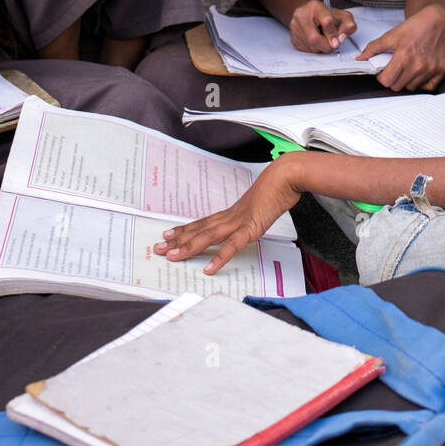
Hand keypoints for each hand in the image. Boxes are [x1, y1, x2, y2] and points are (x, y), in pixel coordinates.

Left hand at [153, 157, 301, 274]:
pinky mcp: (250, 228)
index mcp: (231, 213)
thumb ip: (251, 215)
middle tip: (158, 249)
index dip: (184, 230)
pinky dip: (219, 258)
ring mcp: (238, 222)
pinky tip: (209, 268)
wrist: (285, 177)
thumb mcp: (259, 205)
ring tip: (173, 257)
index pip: (202, 223)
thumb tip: (248, 221)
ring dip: (188, 247)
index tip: (168, 235)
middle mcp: (230, 217)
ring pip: (208, 237)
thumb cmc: (276, 188)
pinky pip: (232, 246)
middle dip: (177, 241)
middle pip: (198, 230)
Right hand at [289, 1, 356, 52]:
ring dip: (321, 48)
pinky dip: (315, 49)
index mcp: (315, 6)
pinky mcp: (293, 38)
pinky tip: (316, 41)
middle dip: (326, 45)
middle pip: (314, 38)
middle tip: (331, 44)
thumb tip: (341, 38)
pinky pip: (306, 50)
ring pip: (310, 46)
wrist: (310, 15)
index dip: (333, 34)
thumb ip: (348, 25)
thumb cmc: (328, 17)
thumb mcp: (342, 17)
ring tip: (323, 39)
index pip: (327, 21)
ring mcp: (295, 27)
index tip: (337, 41)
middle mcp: (301, 15)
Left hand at [357, 6, 444, 91]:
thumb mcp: (391, 35)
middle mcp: (418, 65)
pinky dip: (423, 83)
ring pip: (412, 88)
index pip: (387, 81)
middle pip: (398, 86)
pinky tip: (420, 73)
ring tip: (408, 69)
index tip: (384, 72)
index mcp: (403, 57)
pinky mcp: (441, 70)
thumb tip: (360, 58)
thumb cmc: (414, 27)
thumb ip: (373, 48)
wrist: (435, 21)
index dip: (382, 77)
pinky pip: (429, 87)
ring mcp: (431, 69)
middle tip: (396, 70)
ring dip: (407, 81)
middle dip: (393, 79)